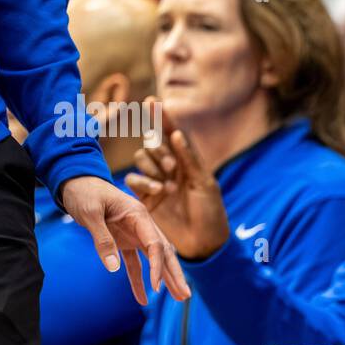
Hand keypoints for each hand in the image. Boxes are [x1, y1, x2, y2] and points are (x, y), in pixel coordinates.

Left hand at [60, 173, 190, 304]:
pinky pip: (133, 263)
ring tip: (179, 299)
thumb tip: (113, 268)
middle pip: (163, 252)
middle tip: (185, 296)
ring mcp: (133, 233)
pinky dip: (138, 280)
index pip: (155, 244)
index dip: (158, 266)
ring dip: (164, 278)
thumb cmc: (83, 192)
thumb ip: (102, 238)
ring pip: (153, 258)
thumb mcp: (90, 213)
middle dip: (174, 274)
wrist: (74, 181)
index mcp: (138, 214)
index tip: (156, 286)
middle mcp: (141, 224)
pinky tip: (142, 299)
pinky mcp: (123, 240)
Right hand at [124, 98, 229, 260]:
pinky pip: (133, 179)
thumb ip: (190, 160)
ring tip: (168, 186)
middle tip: (171, 167)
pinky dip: (142, 182)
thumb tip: (177, 135)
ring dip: (152, 167)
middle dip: (159, 151)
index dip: (160, 117)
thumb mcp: (206, 184)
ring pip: (141, 159)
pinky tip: (157, 192)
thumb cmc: (211, 213)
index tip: (151, 100)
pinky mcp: (144, 196)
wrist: (204, 244)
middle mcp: (168, 167)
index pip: (170, 133)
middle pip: (152, 144)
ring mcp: (155, 181)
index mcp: (185, 161)